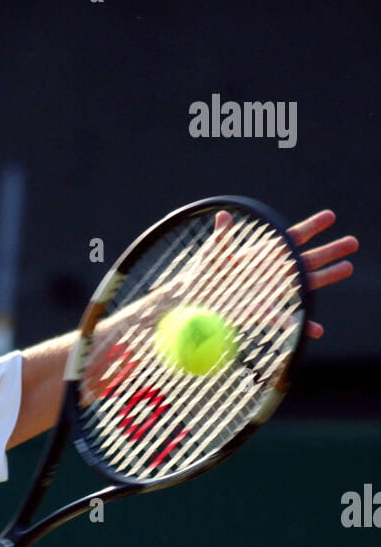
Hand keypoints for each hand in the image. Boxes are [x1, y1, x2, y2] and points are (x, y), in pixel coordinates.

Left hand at [173, 208, 357, 339]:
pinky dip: (301, 325)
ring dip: (326, 277)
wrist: (195, 301)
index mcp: (264, 254)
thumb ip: (222, 237)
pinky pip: (284, 318)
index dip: (311, 227)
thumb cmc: (204, 274)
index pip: (293, 237)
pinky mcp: (262, 312)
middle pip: (308, 259)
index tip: (330, 217)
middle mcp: (273, 272)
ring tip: (347, 268)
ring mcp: (271, 292)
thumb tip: (224, 216)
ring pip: (305, 284)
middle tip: (353, 242)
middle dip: (330, 250)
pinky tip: (316, 330)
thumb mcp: (214, 253)